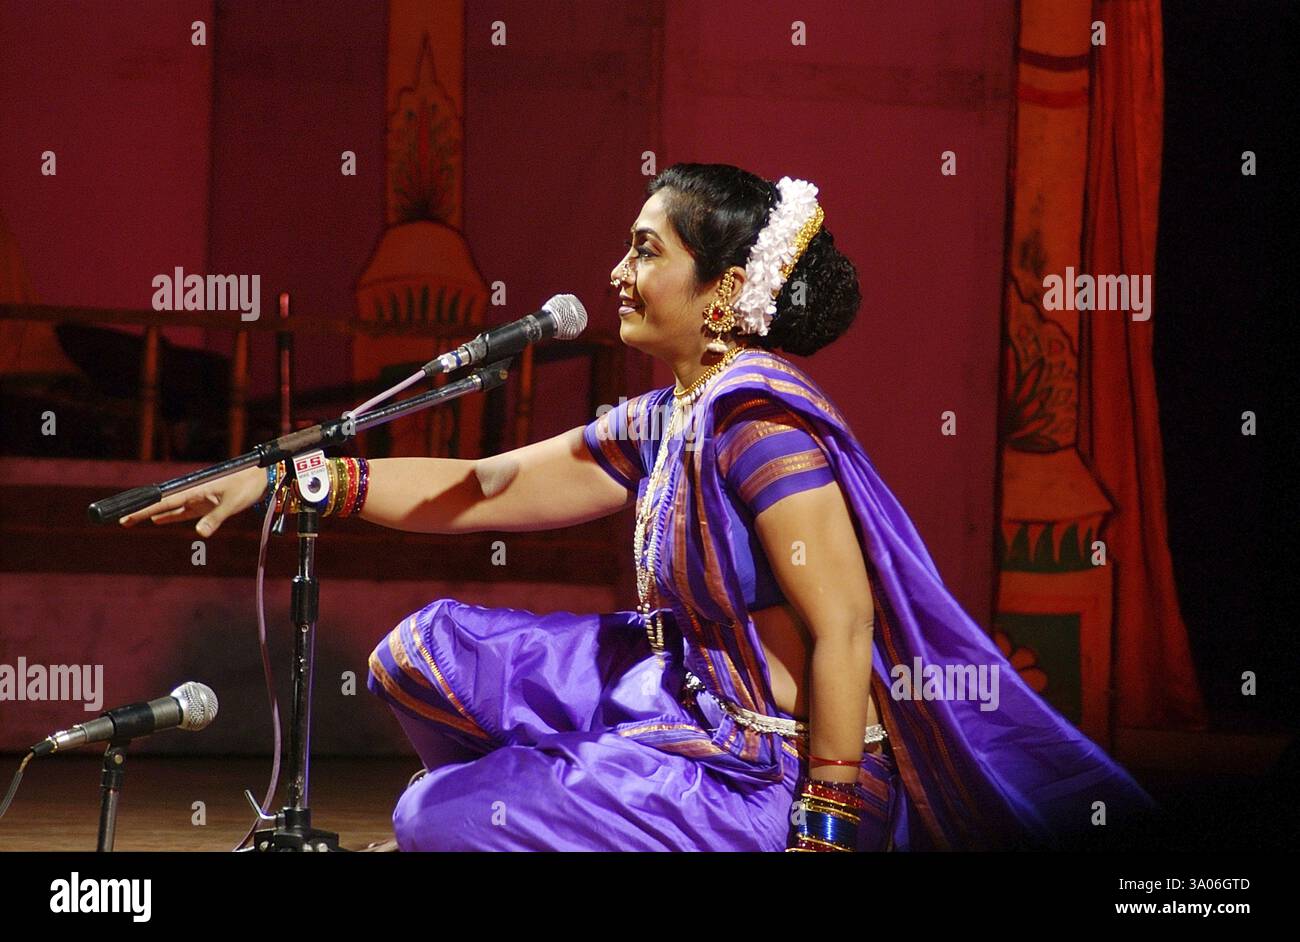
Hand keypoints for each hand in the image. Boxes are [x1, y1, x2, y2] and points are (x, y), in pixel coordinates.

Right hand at [117, 465, 269, 536]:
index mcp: (194, 489)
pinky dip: (170, 516)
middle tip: (121, 520)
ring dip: (152, 514)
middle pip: (162, 503)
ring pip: (169, 508)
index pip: (164, 501)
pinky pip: (183, 512)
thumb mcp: (232, 503)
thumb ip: (215, 518)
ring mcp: (197, 499)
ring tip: (131, 521)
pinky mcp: (206, 505)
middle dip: (141, 512)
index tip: (127, 515)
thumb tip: (200, 533)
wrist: (261, 478)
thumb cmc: (247, 487)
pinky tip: (157, 520)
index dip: (145, 509)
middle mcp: (192, 493)